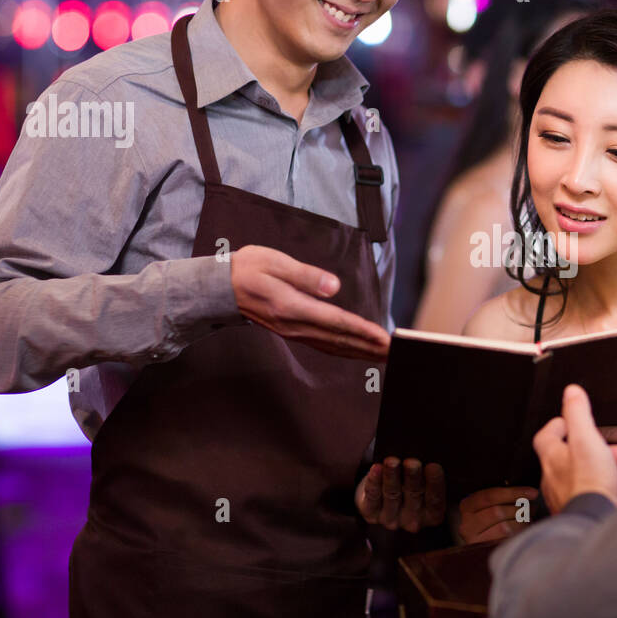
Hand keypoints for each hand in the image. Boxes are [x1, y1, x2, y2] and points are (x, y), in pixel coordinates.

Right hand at [231, 244, 390, 359]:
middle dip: (370, 347)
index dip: (362, 331)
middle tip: (397, 353)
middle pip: (340, 340)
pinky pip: (325, 345)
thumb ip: (305, 275)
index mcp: (292, 307)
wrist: (219, 288)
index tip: (385, 339)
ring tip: (385, 356)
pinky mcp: (293, 332)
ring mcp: (294, 331)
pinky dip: (346, 350)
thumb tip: (333, 286)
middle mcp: (295, 325)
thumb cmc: (247, 268)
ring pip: (334, 346)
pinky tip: (358, 352)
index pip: (335, 322)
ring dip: (361, 352)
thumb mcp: (274, 262)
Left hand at [356, 457, 445, 532]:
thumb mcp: (428, 481)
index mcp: (432, 515)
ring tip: (392, 461)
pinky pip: (373, 496)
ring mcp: (391, 519)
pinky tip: (377, 468)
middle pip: (414, 496)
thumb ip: (433, 474)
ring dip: (392, 477)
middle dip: (412, 478)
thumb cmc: (415, 481)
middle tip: (412, 462)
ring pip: (392, 495)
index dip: (435, 484)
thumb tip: (439, 454)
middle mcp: (412, 521)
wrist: (389, 488)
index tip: (434, 466)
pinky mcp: (371, 513)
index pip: (436, 501)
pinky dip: (374, 481)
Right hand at [455, 486, 537, 543]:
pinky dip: (519, 534)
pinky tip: (523, 531)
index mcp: (467, 505)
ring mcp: (473, 540)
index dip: (513, 493)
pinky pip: (507, 541)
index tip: (533, 493)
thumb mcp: (492, 504)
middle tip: (532, 508)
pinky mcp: (484, 552)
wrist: (484, 545)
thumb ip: (503, 497)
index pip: (490, 496)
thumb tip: (528, 492)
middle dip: (519, 509)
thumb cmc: (493, 519)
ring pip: (504, 526)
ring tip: (528, 519)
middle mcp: (466, 524)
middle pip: (497, 511)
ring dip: (521, 522)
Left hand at [532, 385, 616, 511]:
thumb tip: (571, 391)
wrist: (597, 524)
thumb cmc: (591, 483)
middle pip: (577, 458)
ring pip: (593, 479)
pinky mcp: (583, 514)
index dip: (561, 425)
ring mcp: (569, 499)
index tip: (575, 421)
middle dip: (604, 452)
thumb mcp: (587, 440)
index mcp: (553, 459)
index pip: (547, 436)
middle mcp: (555, 480)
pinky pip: (601, 500)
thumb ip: (579, 414)